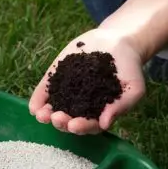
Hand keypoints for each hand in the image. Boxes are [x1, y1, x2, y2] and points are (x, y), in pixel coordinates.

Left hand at [28, 29, 145, 134]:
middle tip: (57, 118)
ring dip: (46, 115)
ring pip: (54, 108)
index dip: (81, 127)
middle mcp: (81, 106)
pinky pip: (46, 91)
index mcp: (99, 112)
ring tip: (41, 115)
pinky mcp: (57, 77)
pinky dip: (38, 100)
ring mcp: (67, 92)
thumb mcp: (133, 88)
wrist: (117, 41)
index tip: (74, 125)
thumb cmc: (129, 68)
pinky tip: (33, 107)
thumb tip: (105, 124)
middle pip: (69, 120)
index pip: (89, 125)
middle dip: (61, 122)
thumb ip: (121, 106)